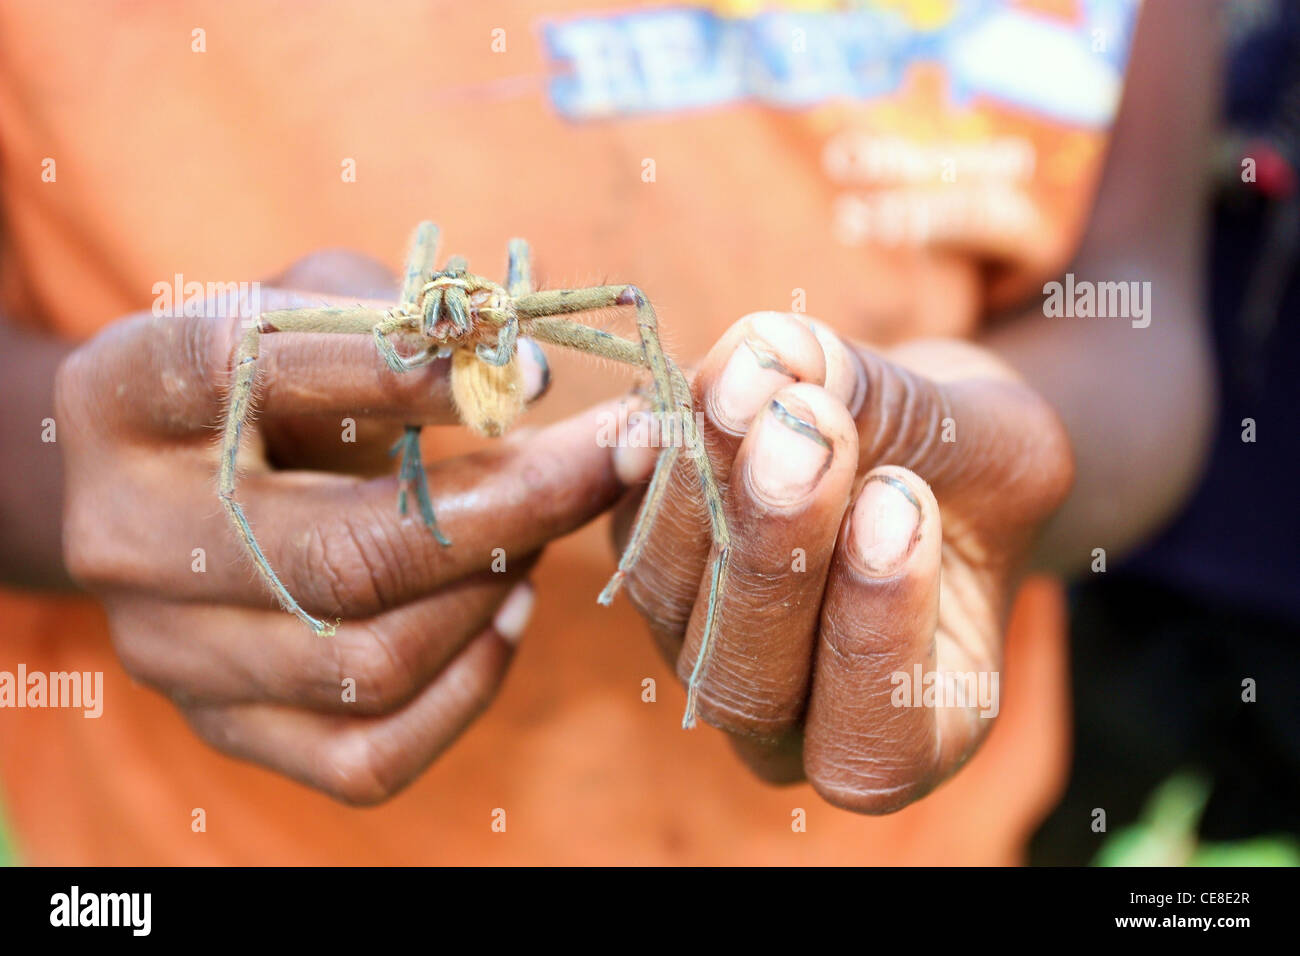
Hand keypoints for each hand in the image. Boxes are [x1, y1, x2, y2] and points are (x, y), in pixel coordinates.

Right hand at [56, 252, 622, 803]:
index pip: (250, 371)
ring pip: (372, 662)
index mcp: (125, 395)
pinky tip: (510, 609)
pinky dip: (471, 685)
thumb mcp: (309, 301)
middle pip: (341, 557)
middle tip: (611, 460)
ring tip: (543, 525)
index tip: (536, 369)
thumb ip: (399, 314)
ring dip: (494, 590)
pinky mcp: (224, 728)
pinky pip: (370, 755)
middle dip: (514, 506)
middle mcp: (125, 536)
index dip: (401, 368)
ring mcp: (171, 650)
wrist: (177, 481)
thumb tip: (522, 369)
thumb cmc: (268, 372)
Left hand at [611, 311, 1073, 811]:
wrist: (921, 440)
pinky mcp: (652, 555)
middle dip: (775, 550)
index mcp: (905, 738)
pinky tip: (715, 369)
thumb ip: (912, 421)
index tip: (900, 506)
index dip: (874, 635)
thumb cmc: (983, 472)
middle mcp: (786, 717)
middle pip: (745, 681)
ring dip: (709, 479)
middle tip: (805, 429)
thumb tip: (778, 353)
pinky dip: (670, 437)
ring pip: (669, 592)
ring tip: (755, 377)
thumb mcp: (999, 448)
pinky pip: (633, 512)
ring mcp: (701, 641)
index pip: (870, 746)